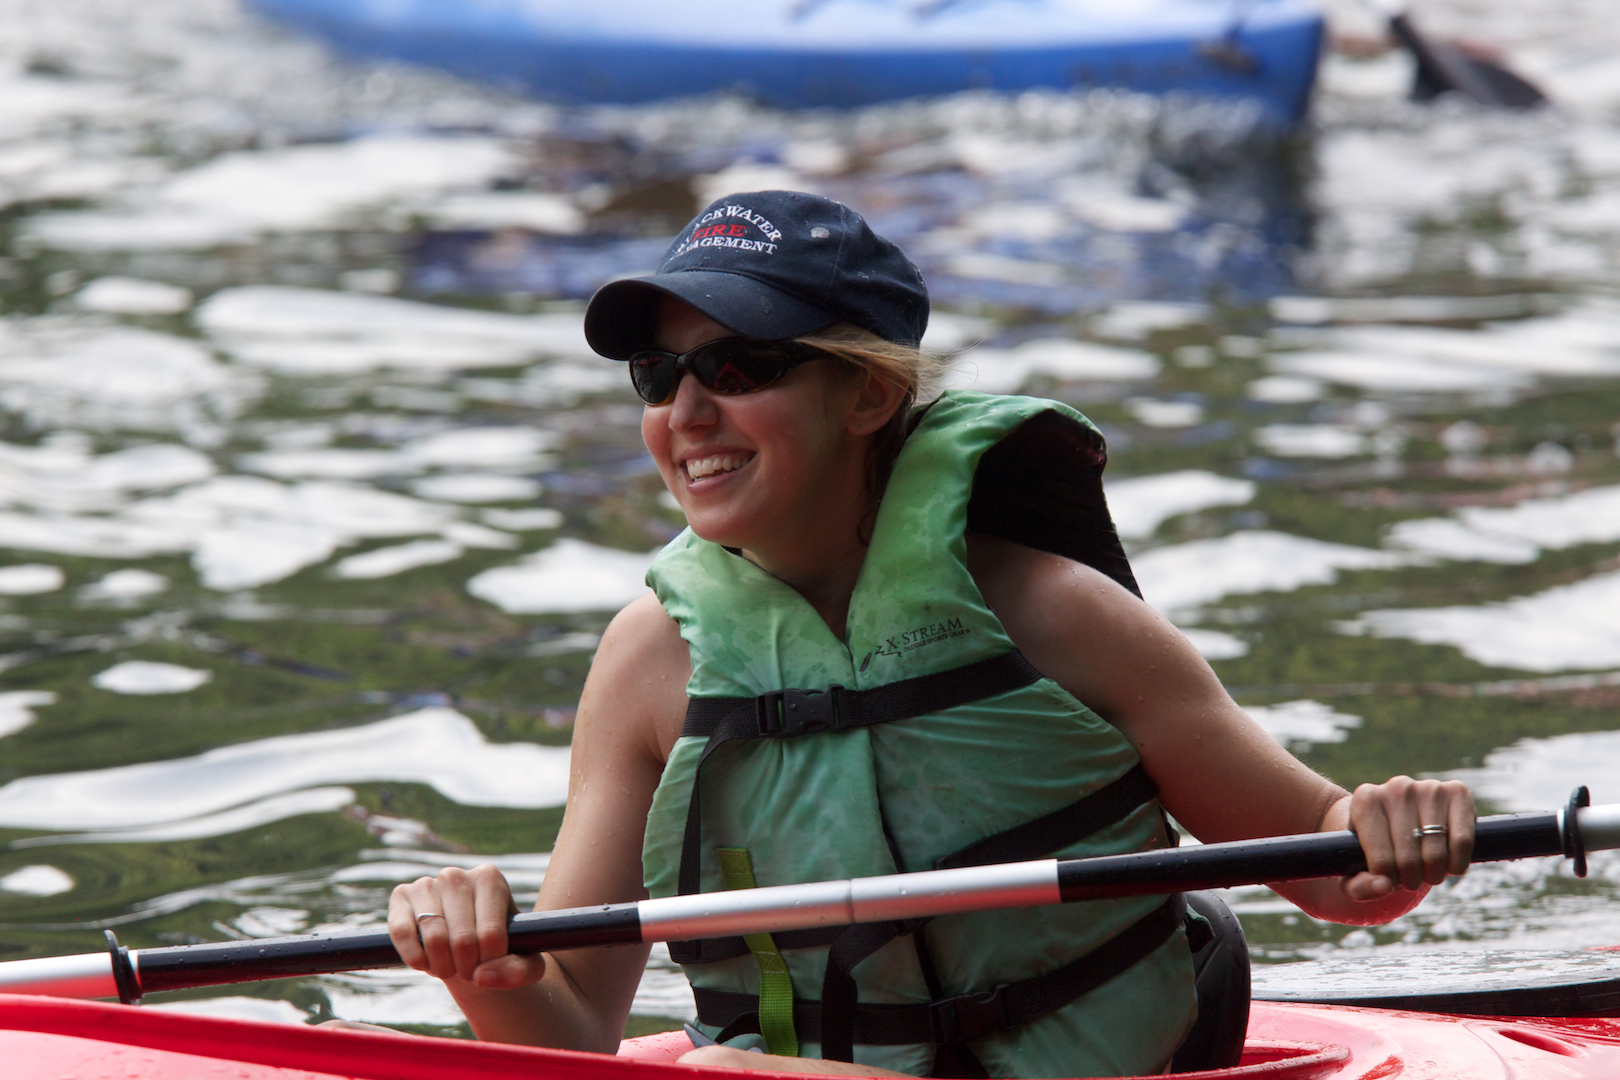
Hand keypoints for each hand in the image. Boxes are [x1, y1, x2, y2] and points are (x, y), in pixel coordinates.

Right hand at [388, 864, 546, 989]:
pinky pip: (401, 932)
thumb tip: (483, 976)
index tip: (489, 967)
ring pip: (433, 938)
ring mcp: (426, 883)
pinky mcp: (401, 897)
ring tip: (450, 968)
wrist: (469, 947)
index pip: (490, 934)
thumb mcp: (524, 964)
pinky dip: (414, 957)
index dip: (489, 964)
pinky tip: (425, 964)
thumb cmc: (502, 952)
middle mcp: (456, 876)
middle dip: (466, 968)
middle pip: (463, 939)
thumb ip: (518, 971)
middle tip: (468, 972)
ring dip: (442, 967)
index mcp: (490, 879)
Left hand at [1342, 776, 1474, 900]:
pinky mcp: (1457, 792)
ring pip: (1436, 853)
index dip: (1388, 881)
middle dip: (1411, 880)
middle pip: (1408, 859)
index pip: (1380, 860)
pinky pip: (1463, 841)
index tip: (1388, 880)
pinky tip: (1449, 865)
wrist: (1398, 816)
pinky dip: (1458, 864)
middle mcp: (1396, 787)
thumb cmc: (1371, 846)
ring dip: (1434, 875)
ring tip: (1427, 872)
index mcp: (1365, 801)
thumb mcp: (1354, 868)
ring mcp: (1428, 787)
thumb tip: (1384, 886)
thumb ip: (1359, 885)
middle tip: (1410, 879)